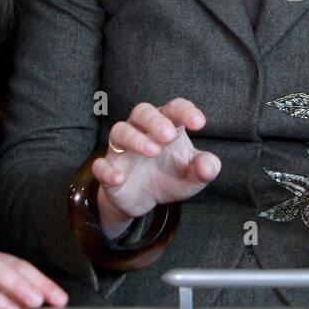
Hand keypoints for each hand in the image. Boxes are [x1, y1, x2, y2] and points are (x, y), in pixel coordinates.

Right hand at [92, 98, 221, 237]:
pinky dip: (107, 170)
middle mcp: (142, 131)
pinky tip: (119, 178)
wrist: (145, 199)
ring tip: (153, 151)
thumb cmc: (171, 176)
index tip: (199, 123)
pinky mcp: (108, 169)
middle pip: (142, 111)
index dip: (186, 111)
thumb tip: (208, 166)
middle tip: (169, 135)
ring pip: (120, 131)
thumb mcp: (194, 176)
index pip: (174, 108)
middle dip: (155, 121)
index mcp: (167, 125)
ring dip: (135, 138)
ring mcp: (123, 149)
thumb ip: (206, 168)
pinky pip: (100, 165)